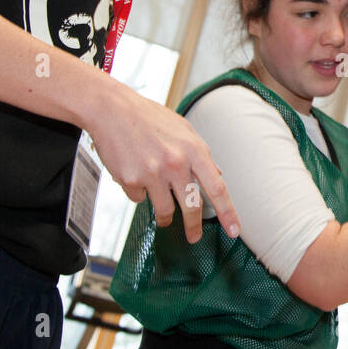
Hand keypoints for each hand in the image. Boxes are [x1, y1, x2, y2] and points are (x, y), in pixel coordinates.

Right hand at [83, 80, 239, 243]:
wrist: (113, 110)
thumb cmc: (150, 119)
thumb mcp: (184, 130)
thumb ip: (201, 154)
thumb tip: (217, 175)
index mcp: (194, 150)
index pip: (216, 188)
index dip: (227, 212)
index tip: (235, 230)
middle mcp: (176, 164)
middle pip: (192, 207)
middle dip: (194, 227)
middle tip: (194, 237)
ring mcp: (152, 173)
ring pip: (165, 210)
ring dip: (164, 215)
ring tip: (161, 207)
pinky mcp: (131, 180)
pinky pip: (139, 199)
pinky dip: (139, 193)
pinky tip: (135, 174)